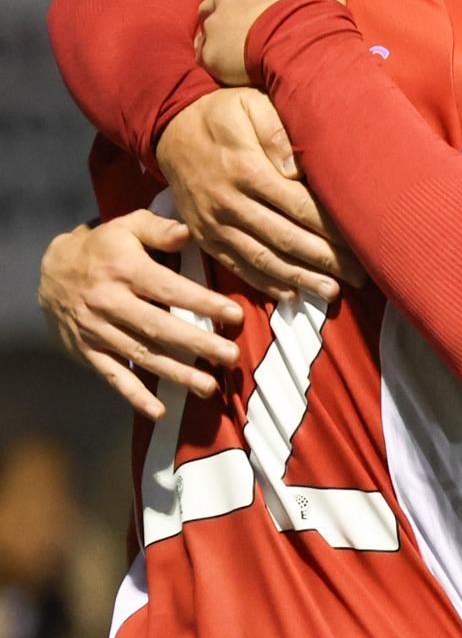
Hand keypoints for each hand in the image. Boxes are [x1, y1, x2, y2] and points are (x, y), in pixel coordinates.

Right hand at [39, 213, 243, 420]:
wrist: (50, 271)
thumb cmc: (103, 248)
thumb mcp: (126, 227)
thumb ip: (159, 229)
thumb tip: (189, 231)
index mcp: (125, 270)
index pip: (170, 289)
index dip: (203, 303)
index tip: (235, 316)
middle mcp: (110, 303)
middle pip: (158, 327)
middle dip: (197, 344)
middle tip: (231, 357)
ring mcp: (97, 330)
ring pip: (141, 355)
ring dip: (176, 373)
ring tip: (209, 387)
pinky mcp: (87, 350)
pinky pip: (112, 375)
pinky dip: (134, 395)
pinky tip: (158, 411)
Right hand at [157, 88, 362, 303]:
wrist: (169, 127)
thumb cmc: (223, 113)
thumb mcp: (251, 105)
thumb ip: (277, 131)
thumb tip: (296, 167)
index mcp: (247, 170)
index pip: (299, 207)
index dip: (332, 229)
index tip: (363, 242)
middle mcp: (229, 202)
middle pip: (287, 238)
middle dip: (326, 260)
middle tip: (361, 276)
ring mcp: (214, 223)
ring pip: (263, 258)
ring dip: (300, 278)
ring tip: (333, 292)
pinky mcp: (205, 236)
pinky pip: (237, 265)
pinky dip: (265, 283)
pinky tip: (292, 294)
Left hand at [194, 0, 350, 84]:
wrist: (304, 39)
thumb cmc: (314, 1)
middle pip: (218, 1)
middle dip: (232, 11)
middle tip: (253, 27)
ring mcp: (215, 26)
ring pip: (209, 27)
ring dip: (221, 33)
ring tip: (241, 47)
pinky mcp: (213, 55)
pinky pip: (208, 57)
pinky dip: (219, 60)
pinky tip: (234, 67)